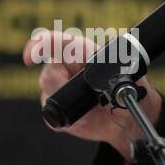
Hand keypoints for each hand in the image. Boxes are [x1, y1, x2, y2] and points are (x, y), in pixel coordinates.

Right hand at [22, 30, 161, 160]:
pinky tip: (86, 119)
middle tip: (83, 97)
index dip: (40, 45)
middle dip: (61, 88)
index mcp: (82, 52)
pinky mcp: (57, 110)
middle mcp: (66, 68)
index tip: (29, 57)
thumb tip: (119, 91)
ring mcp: (58, 89)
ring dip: (70, 107)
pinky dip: (69, 122)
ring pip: (48, 96)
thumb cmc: (132, 93)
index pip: (57, 43)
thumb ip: (125, 84)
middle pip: (48, 74)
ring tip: (94, 111)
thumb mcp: (135, 84)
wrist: (129, 120)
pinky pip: (52, 117)